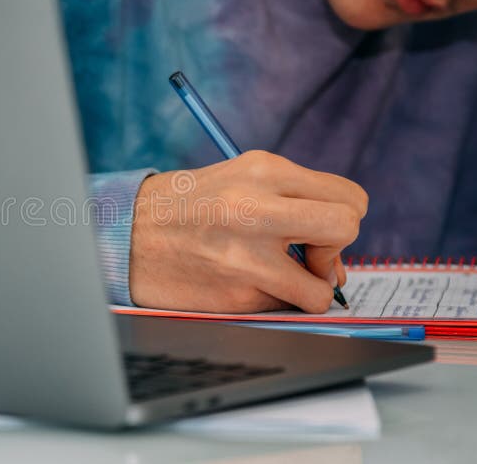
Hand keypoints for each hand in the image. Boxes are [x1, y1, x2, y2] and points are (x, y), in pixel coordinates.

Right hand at [129, 151, 367, 313]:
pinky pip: (286, 307)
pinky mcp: (235, 293)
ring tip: (281, 278)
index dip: (342, 218)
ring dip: (310, 290)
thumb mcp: (239, 179)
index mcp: (263, 169)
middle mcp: (257, 206)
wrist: (128, 232)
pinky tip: (248, 286)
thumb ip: (293, 205)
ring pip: (323, 287)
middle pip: (348, 225)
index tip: (313, 231)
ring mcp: (246, 254)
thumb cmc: (189, 205)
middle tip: (310, 256)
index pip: (348, 196)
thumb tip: (337, 266)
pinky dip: (278, 303)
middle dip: (338, 248)